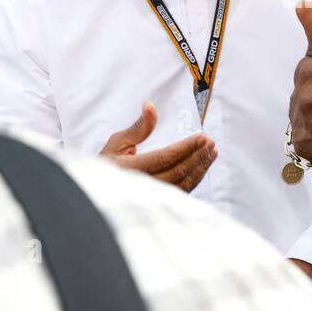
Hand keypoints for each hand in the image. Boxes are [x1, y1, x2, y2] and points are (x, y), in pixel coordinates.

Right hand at [99, 101, 216, 191]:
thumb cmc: (107, 163)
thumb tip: (151, 107)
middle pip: (177, 172)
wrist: (99, 190)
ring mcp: (150, 198)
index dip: (186, 148)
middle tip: (210, 143)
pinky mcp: (158, 203)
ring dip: (200, 168)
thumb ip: (138, 127)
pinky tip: (201, 168)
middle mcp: (141, 186)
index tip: (202, 137)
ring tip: (211, 153)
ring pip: (182, 184)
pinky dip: (194, 180)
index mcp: (129, 169)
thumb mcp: (117, 142)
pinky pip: (180, 192)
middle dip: (197, 156)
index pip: (165, 158)